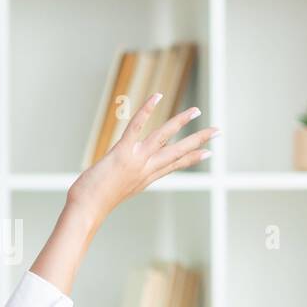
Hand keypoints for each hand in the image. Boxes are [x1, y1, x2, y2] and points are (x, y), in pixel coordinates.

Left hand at [67, 93, 219, 227]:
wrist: (88, 209)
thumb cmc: (94, 202)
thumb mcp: (115, 191)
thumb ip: (121, 182)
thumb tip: (119, 178)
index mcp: (146, 178)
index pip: (174, 166)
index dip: (192, 159)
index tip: (209, 153)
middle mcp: (146, 169)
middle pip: (178, 152)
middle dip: (198, 140)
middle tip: (218, 130)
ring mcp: (136, 160)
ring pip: (163, 137)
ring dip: (180, 122)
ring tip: (196, 110)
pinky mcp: (122, 152)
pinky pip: (137, 127)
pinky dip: (147, 111)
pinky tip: (157, 97)